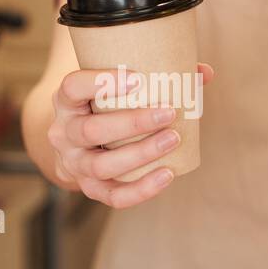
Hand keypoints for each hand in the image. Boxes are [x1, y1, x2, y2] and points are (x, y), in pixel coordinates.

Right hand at [48, 63, 213, 208]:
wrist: (76, 145)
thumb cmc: (102, 107)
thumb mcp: (112, 88)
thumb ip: (156, 76)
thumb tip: (204, 72)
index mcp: (66, 102)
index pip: (73, 87)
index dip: (100, 82)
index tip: (137, 79)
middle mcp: (64, 133)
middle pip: (91, 130)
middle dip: (133, 123)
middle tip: (169, 112)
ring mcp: (74, 164)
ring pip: (102, 165)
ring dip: (141, 154)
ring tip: (173, 140)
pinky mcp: (89, 188)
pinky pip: (113, 196)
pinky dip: (141, 189)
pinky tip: (167, 174)